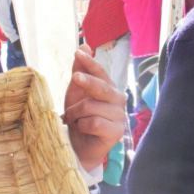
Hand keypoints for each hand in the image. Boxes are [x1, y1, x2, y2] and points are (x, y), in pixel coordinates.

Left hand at [63, 47, 126, 171]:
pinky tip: (82, 129)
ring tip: (72, 119)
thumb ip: (81, 70)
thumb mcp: (76, 93)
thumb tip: (85, 46)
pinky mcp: (117, 132)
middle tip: (75, 78)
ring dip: (75, 114)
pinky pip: (93, 122)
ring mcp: (120, 116)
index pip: (101, 72)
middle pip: (101, 87)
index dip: (90, 62)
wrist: (79, 147)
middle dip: (87, 82)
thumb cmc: (79, 118)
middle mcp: (119, 100)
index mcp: (110, 88)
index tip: (78, 52)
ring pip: (91, 107)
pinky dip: (82, 126)